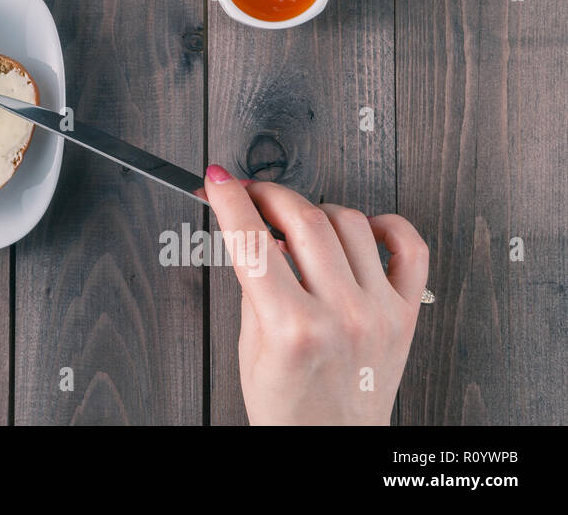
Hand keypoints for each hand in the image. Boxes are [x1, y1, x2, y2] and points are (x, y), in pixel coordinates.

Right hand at [203, 166, 428, 424]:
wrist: (329, 447)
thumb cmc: (287, 410)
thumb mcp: (249, 350)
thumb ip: (255, 287)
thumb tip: (257, 235)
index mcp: (292, 329)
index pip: (253, 241)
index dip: (229, 201)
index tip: (218, 181)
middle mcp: (341, 316)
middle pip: (303, 220)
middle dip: (267, 195)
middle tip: (250, 194)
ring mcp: (379, 312)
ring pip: (349, 222)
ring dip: (314, 209)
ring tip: (296, 222)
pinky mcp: (406, 315)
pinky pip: (409, 246)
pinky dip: (385, 224)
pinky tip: (360, 227)